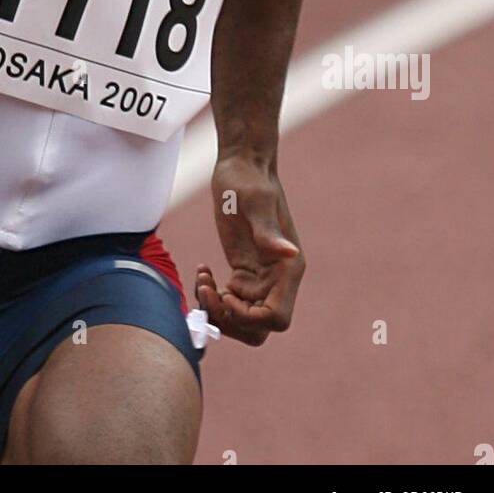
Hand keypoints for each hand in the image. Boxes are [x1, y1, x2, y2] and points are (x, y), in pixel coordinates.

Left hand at [196, 155, 304, 346]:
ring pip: (243, 319)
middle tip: (207, 291)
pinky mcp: (244, 272)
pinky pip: (231, 302)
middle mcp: (278, 278)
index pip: (276, 319)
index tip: (226, 296)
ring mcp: (261, 278)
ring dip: (218, 311)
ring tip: (202, 281)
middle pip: (259, 328)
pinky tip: (202, 270)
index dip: (249, 318)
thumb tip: (290, 253)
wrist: (240, 164)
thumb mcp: (254, 203)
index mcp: (288, 268)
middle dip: (230, 320)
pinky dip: (213, 297)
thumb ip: (268, 231)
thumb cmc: (248, 180)